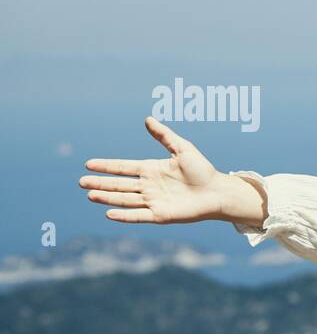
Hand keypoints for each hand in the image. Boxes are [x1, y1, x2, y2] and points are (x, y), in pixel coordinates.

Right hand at [80, 117, 229, 224]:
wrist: (218, 191)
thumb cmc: (203, 170)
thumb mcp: (182, 149)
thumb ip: (164, 135)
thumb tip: (147, 118)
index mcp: (151, 170)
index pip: (123, 168)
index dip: (106, 166)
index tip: (88, 164)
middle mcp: (149, 186)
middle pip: (119, 185)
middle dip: (100, 183)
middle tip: (81, 181)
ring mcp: (153, 201)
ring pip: (124, 199)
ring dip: (107, 198)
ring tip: (90, 195)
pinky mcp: (160, 215)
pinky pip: (138, 215)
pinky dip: (124, 215)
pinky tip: (109, 212)